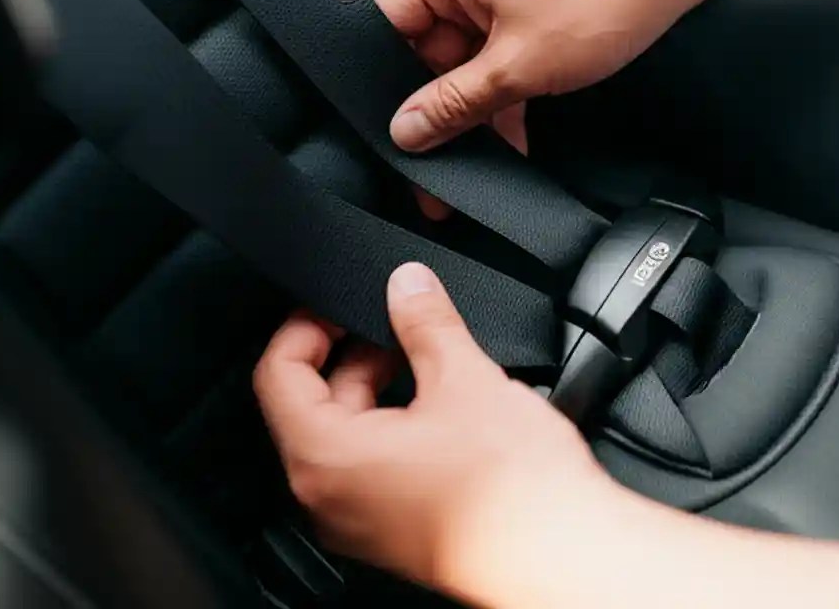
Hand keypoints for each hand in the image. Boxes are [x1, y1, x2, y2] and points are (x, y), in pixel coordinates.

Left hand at [254, 262, 608, 594]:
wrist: (562, 553)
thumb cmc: (511, 490)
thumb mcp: (463, 377)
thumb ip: (424, 321)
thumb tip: (408, 285)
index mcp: (324, 458)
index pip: (277, 374)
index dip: (306, 326)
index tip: (335, 304)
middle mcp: (328, 499)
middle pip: (310, 405)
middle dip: (352, 355)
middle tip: (394, 322)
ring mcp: (360, 522)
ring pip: (345, 437)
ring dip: (378, 390)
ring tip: (429, 361)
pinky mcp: (396, 533)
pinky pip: (373, 469)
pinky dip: (395, 428)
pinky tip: (443, 407)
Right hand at [374, 0, 708, 217]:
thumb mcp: (517, 67)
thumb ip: (455, 104)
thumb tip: (409, 129)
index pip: (388, 27)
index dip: (386, 82)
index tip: (396, 129)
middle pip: (428, 46)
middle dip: (441, 103)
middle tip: (441, 156)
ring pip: (468, 54)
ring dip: (478, 102)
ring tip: (484, 153)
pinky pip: (499, 47)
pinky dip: (505, 86)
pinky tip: (512, 133)